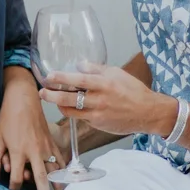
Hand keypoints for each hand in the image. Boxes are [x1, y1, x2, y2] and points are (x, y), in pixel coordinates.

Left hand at [0, 68, 59, 189]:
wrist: (23, 98)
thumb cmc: (8, 117)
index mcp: (18, 151)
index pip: (16, 178)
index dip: (13, 186)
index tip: (12, 187)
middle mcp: (34, 152)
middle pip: (40, 179)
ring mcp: (46, 147)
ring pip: (55, 171)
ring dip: (59, 186)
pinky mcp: (53, 142)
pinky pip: (61, 159)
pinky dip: (65, 170)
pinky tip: (68, 179)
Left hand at [40, 61, 177, 139]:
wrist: (147, 112)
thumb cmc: (133, 90)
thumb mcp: (116, 73)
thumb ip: (96, 69)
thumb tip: (78, 65)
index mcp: (104, 84)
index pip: (78, 80)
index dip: (61, 79)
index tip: (49, 76)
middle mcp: (99, 100)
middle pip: (69, 99)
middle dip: (51, 96)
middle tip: (42, 92)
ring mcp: (97, 115)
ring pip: (71, 111)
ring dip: (59, 105)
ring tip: (53, 99)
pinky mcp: (98, 124)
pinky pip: (81, 117)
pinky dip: (75, 111)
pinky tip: (72, 106)